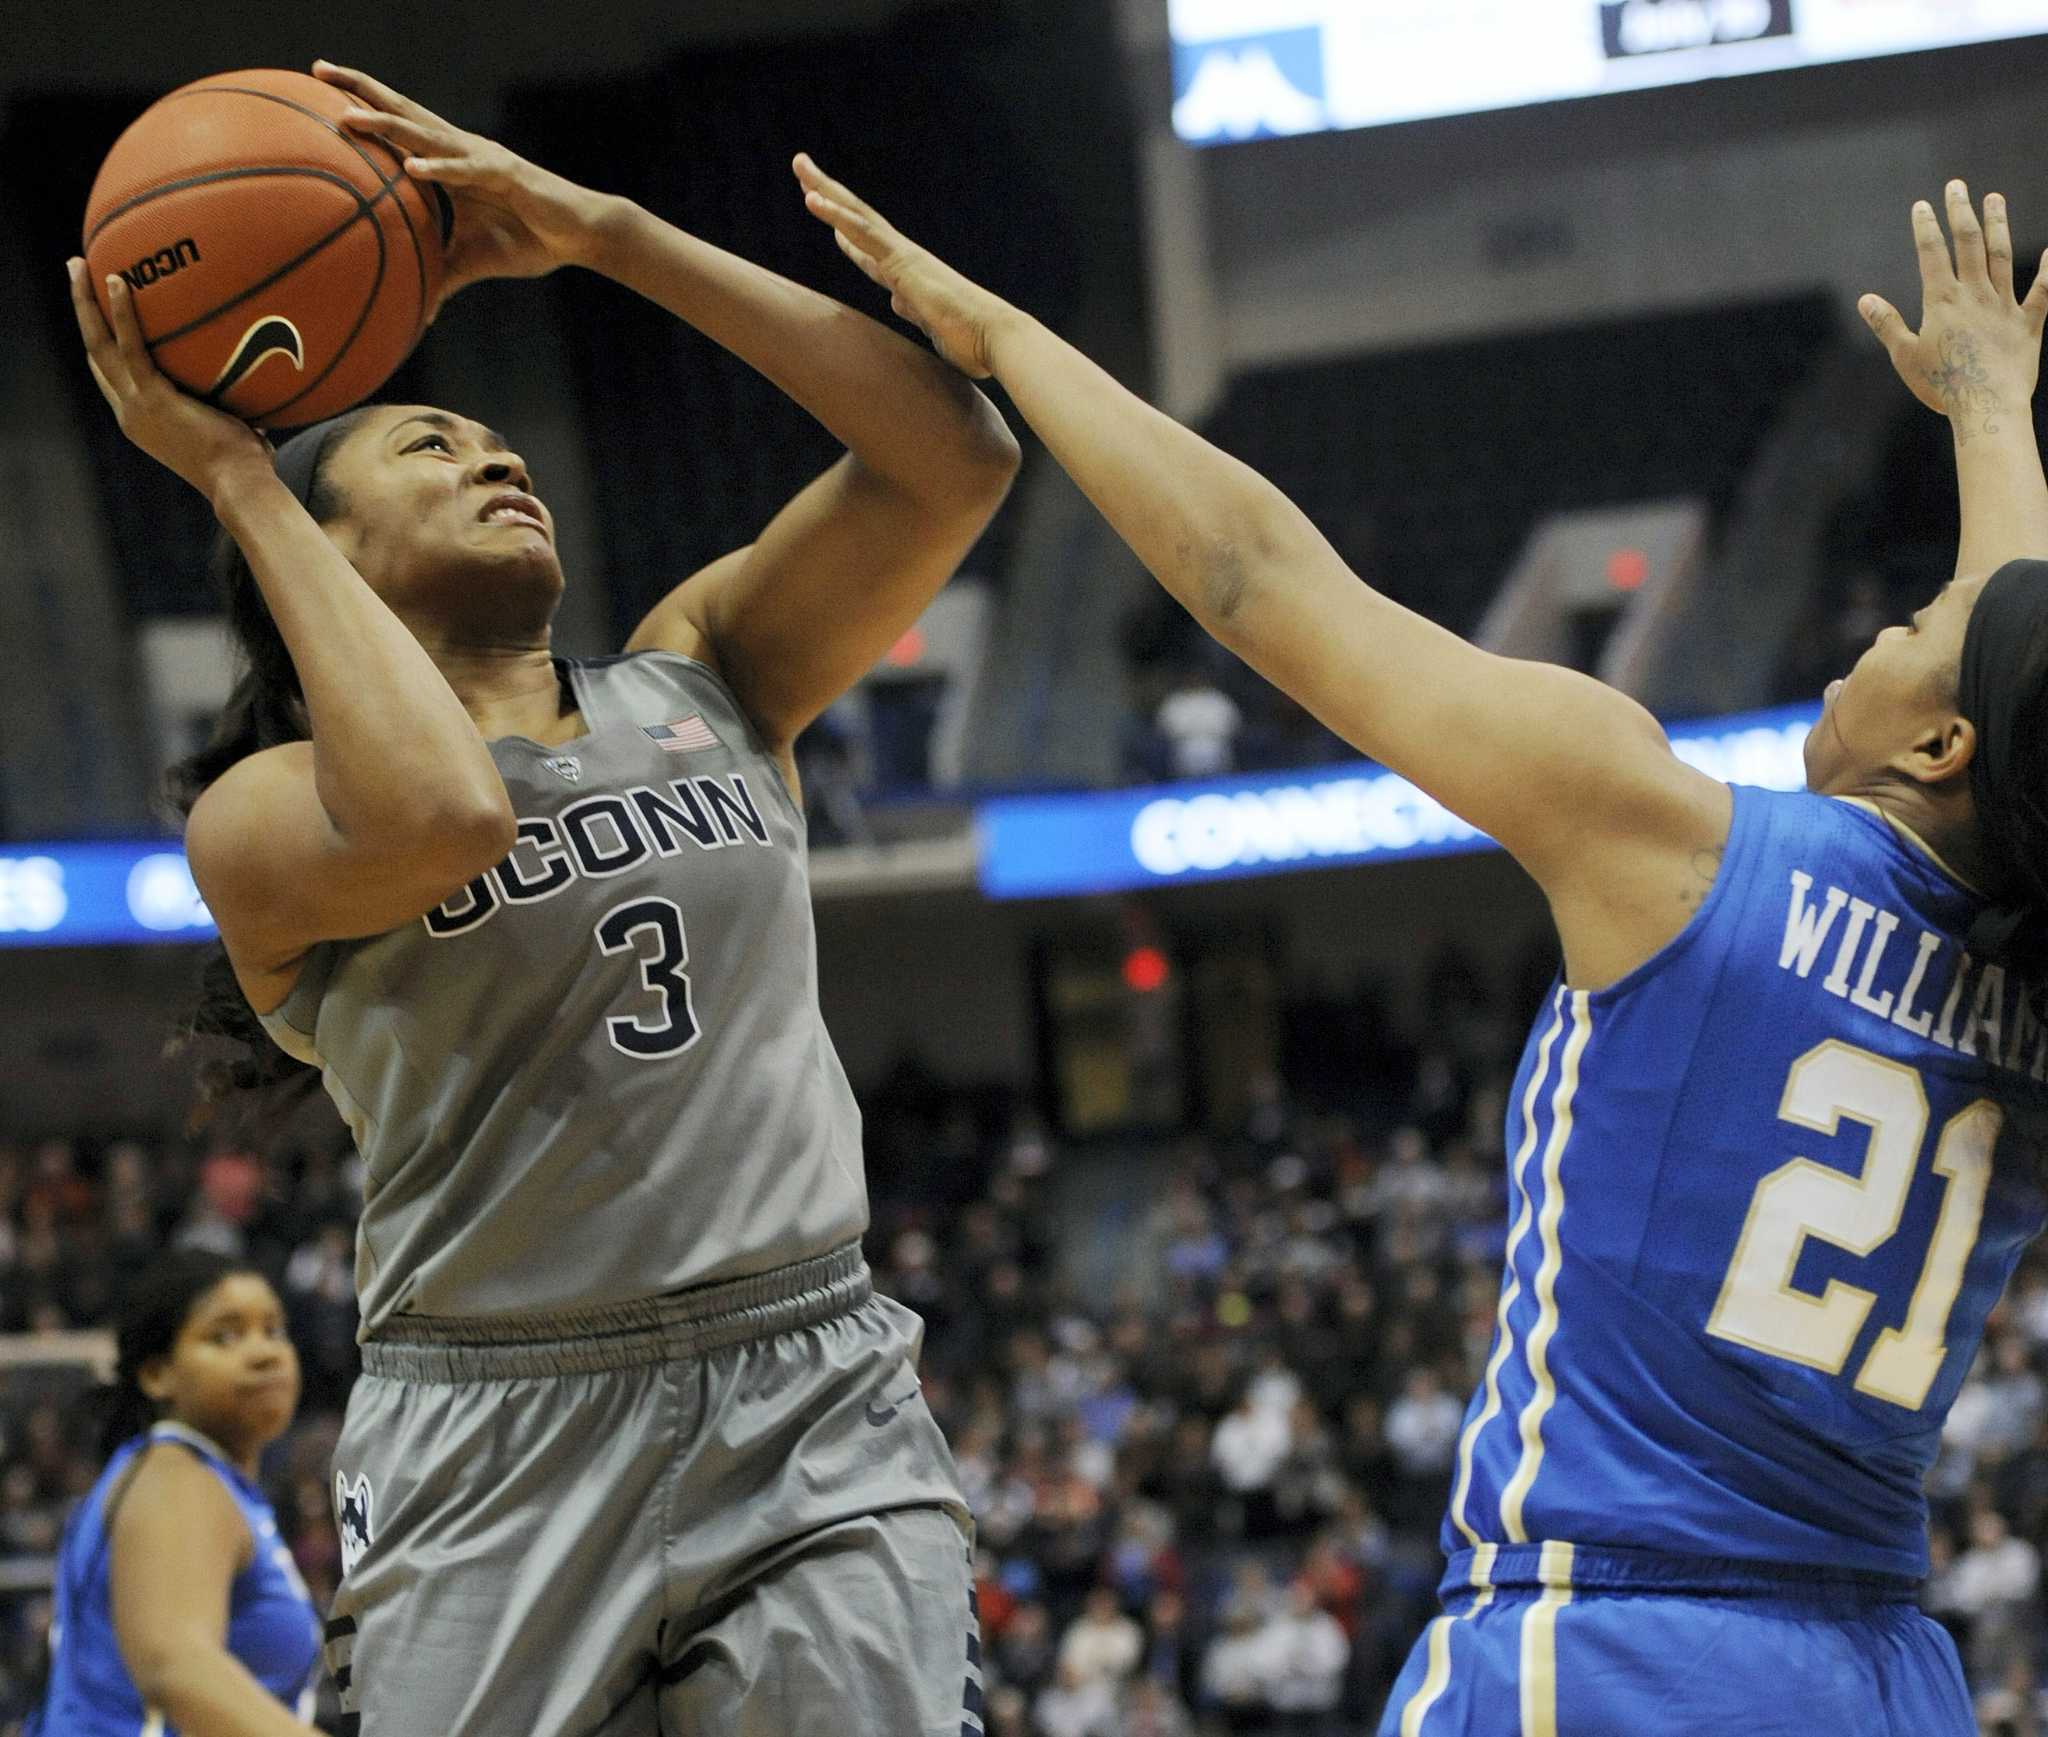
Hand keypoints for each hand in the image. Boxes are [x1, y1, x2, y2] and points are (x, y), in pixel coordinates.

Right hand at [68, 257, 270, 502]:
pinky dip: (123, 313)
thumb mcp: (233, 432)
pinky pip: (131, 346)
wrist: (241, 487)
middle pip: (94, 353)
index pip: (110, 375)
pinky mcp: (152, 398)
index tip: (97, 313)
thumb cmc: (247, 467)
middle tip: (77, 274)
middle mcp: (129, 412)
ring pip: (98, 344)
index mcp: (141, 420)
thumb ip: (234, 408)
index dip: (101, 342)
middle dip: (82, 311)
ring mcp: (136, 405)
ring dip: (84, 302)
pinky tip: (120, 280)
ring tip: (79, 264)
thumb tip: (264, 386)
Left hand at [314, 61, 614, 310]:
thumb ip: (441, 279)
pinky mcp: (505, 173)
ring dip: (387, 126)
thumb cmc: (529, 242)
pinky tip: (412, 165)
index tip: (319, 95)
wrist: (579, 236)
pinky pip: (466, 170)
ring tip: (349, 119)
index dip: (362, 108)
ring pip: (425, 135)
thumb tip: (419, 313)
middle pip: (402, 111)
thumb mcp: (472, 263)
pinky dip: (439, 167)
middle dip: (360, 90)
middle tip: (318, 69)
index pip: (398, 129)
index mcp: (448, 164)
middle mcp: (458, 151)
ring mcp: (480, 158)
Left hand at [794, 155, 1014, 377]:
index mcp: (909, 277)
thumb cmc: (973, 342)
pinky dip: (838, 215)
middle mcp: (905, 259)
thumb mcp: (933, 327)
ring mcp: (904, 256)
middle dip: (829, 196)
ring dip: (826, 190)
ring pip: (857, 216)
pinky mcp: (902, 262)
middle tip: (803, 170)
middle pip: (858, 222)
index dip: (844, 231)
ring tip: (800, 165)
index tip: (822, 210)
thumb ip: (914, 311)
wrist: (995, 338)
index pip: (868, 250)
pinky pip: (864, 233)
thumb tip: (898, 301)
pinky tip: (813, 199)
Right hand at [1861, 181, 2047, 440]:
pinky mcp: (2028, 323)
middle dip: (1961, 213)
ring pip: (2001, 256)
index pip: (1932, 255)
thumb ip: (1887, 325)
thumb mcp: (1905, 357)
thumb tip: (1865, 300)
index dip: (1926, 228)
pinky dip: (2047, 270)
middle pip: (1968, 244)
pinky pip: (2041, 291)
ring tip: (1995, 199)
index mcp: (1942, 303)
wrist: (1987, 406)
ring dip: (1997, 225)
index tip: (1922, 206)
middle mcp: (1975, 296)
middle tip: (1957, 186)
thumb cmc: (1942, 385)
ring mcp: (2004, 306)